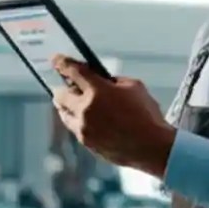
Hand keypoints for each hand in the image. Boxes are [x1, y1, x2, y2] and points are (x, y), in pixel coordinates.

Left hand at [50, 54, 176, 177]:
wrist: (152, 147)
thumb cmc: (147, 115)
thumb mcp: (134, 87)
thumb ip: (113, 81)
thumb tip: (101, 80)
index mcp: (98, 91)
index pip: (73, 71)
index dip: (62, 63)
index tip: (56, 59)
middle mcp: (85, 109)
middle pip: (60, 94)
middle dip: (63, 88)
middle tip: (69, 85)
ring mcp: (83, 128)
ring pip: (64, 113)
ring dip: (68, 106)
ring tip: (76, 104)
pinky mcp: (86, 143)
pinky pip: (74, 128)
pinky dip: (78, 121)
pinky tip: (89, 120)